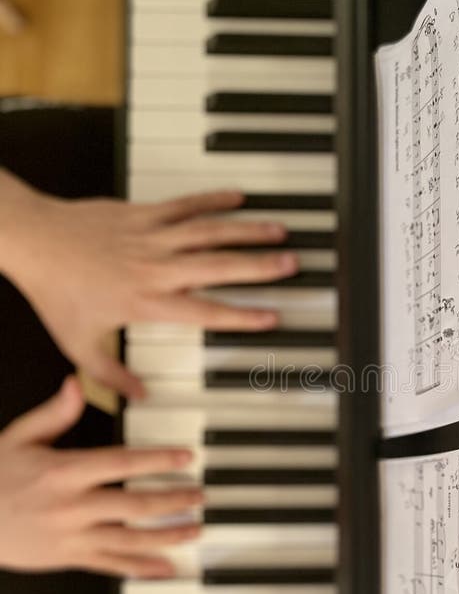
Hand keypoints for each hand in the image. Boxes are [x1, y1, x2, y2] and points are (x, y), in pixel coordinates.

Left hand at [0, 171, 297, 396]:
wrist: (32, 241)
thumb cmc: (55, 290)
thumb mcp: (77, 343)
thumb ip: (110, 374)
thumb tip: (139, 396)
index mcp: (146, 301)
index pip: (205, 311)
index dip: (242, 315)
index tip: (271, 317)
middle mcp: (156, 267)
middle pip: (218, 266)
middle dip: (259, 266)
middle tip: (291, 265)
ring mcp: (152, 236)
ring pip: (209, 232)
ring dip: (247, 231)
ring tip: (279, 231)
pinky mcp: (144, 213)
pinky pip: (185, 204)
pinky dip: (213, 199)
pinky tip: (238, 197)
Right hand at [0, 377, 201, 577]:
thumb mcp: (19, 436)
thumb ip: (55, 412)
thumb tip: (77, 383)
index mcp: (63, 472)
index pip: (122, 464)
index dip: (158, 461)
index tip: (186, 457)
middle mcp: (71, 507)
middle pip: (134, 505)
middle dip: (173, 501)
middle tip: (200, 495)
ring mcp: (70, 537)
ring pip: (129, 540)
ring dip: (167, 536)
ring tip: (195, 529)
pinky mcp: (67, 558)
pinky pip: (110, 565)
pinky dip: (140, 568)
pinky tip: (166, 567)